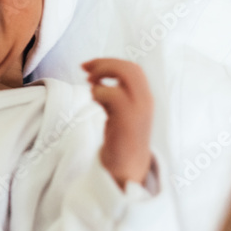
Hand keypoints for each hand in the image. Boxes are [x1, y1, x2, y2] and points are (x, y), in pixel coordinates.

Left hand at [83, 58, 153, 188]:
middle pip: (130, 67)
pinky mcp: (128, 120)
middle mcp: (145, 100)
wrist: (127, 168)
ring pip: (125, 75)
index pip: (132, 68)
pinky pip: (114, 95)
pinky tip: (95, 102)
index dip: (110, 62)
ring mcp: (139, 109)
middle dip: (105, 63)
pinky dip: (99, 92)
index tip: (89, 66)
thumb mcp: (119, 112)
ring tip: (90, 86)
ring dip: (102, 74)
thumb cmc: (120, 139)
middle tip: (84, 70)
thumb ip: (113, 94)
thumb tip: (95, 77)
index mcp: (144, 97)